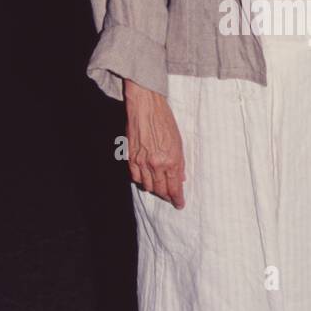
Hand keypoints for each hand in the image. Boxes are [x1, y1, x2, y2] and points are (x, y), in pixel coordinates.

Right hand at [124, 80, 186, 206]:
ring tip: (159, 188)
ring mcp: (141, 162)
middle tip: (171, 198)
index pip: (174, 187)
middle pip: (161, 190)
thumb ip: (179, 162)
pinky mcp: (130, 158)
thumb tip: (180, 178)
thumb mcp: (178, 142)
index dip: (177, 198)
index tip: (179, 204)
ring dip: (154, 189)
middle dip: (167, 196)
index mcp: (171, 160)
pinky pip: (135, 177)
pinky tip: (145, 179)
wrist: (146, 107)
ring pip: (147, 186)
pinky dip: (141, 180)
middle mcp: (156, 164)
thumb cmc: (164, 121)